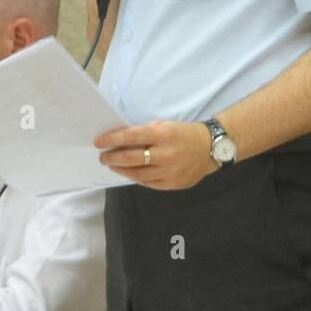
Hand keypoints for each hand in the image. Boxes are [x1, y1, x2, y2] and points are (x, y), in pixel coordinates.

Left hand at [95, 120, 216, 189]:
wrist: (211, 149)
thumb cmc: (185, 134)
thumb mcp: (166, 126)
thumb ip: (145, 133)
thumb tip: (122, 140)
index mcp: (163, 135)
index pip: (131, 137)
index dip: (112, 140)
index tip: (99, 142)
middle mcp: (165, 154)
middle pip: (130, 158)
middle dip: (112, 158)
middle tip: (103, 157)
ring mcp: (169, 171)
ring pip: (137, 173)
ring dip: (121, 169)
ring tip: (113, 165)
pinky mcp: (172, 184)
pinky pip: (148, 183)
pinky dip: (136, 177)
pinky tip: (130, 173)